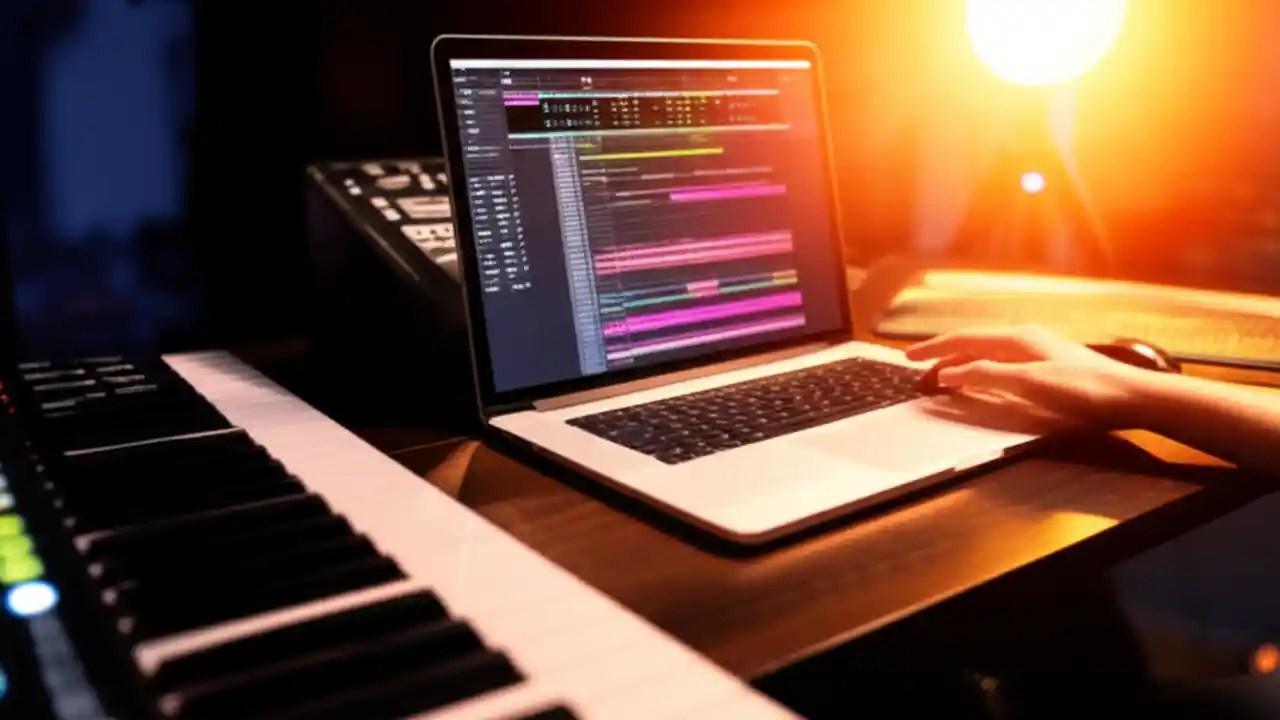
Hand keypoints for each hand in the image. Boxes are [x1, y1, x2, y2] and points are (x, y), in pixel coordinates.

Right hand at [905, 326, 1149, 426]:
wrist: (1132, 397)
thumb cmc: (1085, 390)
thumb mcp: (1029, 383)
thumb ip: (986, 376)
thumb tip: (948, 373)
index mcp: (1018, 338)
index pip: (963, 340)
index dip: (933, 350)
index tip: (907, 358)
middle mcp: (1026, 339)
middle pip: (973, 343)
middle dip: (943, 355)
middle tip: (918, 368)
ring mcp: (1038, 352)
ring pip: (988, 353)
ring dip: (961, 362)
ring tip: (942, 374)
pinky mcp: (1048, 367)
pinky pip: (1002, 362)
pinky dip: (981, 369)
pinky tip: (982, 379)